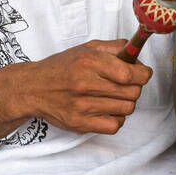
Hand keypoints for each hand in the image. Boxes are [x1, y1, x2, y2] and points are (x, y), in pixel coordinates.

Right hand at [24, 39, 151, 134]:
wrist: (33, 88)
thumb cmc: (61, 68)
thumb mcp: (86, 49)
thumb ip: (113, 48)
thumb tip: (136, 53)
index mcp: (89, 62)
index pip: (130, 73)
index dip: (143, 74)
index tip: (141, 73)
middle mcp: (85, 84)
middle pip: (132, 92)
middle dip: (135, 87)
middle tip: (126, 85)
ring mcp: (82, 106)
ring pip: (127, 109)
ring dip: (126, 103)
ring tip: (115, 97)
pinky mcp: (80, 124)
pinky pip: (114, 126)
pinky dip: (116, 119)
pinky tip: (107, 110)